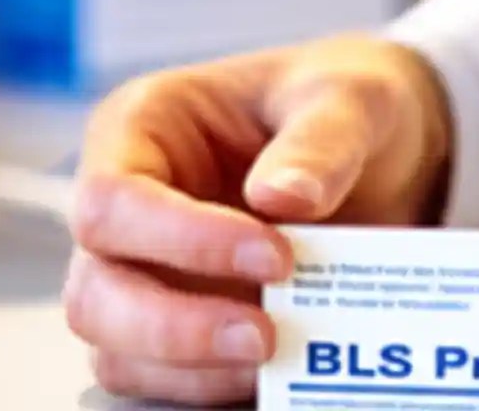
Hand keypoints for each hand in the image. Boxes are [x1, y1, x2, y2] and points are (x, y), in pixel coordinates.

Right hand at [61, 35, 452, 405]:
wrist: (383, 143)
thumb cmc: (342, 100)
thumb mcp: (350, 97)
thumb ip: (321, 142)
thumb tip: (281, 198)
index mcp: (142, 127)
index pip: (113, 200)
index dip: (182, 240)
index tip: (276, 257)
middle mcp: (130, 205)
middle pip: (95, 291)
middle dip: (174, 327)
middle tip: (266, 335)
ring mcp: (150, 269)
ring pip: (119, 348)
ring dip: (193, 368)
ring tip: (277, 354)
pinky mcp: (186, 318)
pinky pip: (168, 376)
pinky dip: (214, 383)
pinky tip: (276, 369)